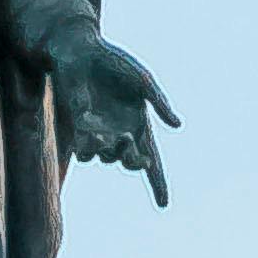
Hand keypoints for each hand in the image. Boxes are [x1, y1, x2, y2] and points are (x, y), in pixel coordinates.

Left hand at [44, 20, 179, 199]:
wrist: (80, 52)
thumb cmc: (114, 62)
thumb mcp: (143, 80)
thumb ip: (160, 102)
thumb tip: (178, 126)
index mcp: (140, 124)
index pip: (152, 160)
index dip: (158, 183)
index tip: (163, 204)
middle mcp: (121, 132)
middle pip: (131, 162)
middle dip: (134, 161)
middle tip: (132, 148)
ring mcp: (99, 133)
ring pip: (106, 158)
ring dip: (109, 149)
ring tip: (104, 130)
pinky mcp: (79, 130)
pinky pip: (85, 152)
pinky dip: (89, 145)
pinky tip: (88, 126)